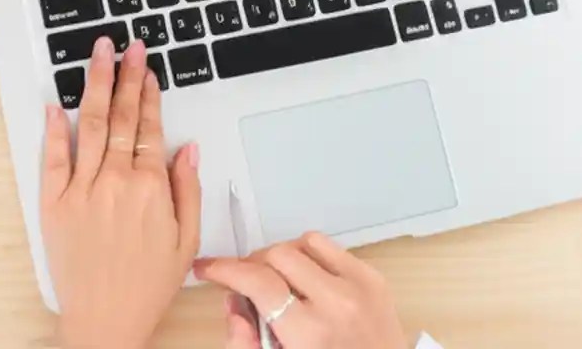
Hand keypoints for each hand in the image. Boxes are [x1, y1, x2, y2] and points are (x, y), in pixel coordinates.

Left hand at [41, 37, 201, 348]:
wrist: (105, 320)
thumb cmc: (147, 286)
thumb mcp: (186, 240)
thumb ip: (187, 189)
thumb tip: (187, 149)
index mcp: (150, 188)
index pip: (150, 127)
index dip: (148, 93)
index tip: (146, 68)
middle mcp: (115, 181)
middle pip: (122, 116)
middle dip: (124, 75)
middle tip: (125, 46)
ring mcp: (82, 190)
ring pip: (90, 125)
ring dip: (94, 85)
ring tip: (96, 55)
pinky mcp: (54, 204)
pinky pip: (53, 158)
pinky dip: (55, 129)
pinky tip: (56, 104)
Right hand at [197, 233, 409, 348]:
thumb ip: (245, 344)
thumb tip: (233, 304)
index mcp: (311, 333)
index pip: (258, 282)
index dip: (225, 270)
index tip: (208, 269)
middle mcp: (338, 303)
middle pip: (276, 255)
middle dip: (252, 265)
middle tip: (244, 284)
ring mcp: (360, 285)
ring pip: (303, 242)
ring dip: (282, 257)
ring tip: (279, 282)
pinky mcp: (373, 276)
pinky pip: (330, 246)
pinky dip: (310, 256)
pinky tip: (307, 280)